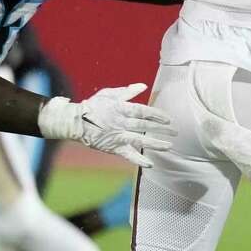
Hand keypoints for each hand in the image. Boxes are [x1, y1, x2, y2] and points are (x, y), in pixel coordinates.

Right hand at [38, 83, 173, 168]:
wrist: (76, 122)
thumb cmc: (93, 106)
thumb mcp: (109, 94)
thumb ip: (127, 91)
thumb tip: (143, 86)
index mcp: (120, 108)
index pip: (142, 111)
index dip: (156, 115)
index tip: (168, 119)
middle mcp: (120, 122)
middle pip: (144, 125)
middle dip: (161, 129)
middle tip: (175, 132)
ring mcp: (117, 135)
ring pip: (139, 140)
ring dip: (155, 143)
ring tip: (169, 146)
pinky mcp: (113, 147)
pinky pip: (127, 154)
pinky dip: (138, 159)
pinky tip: (150, 163)